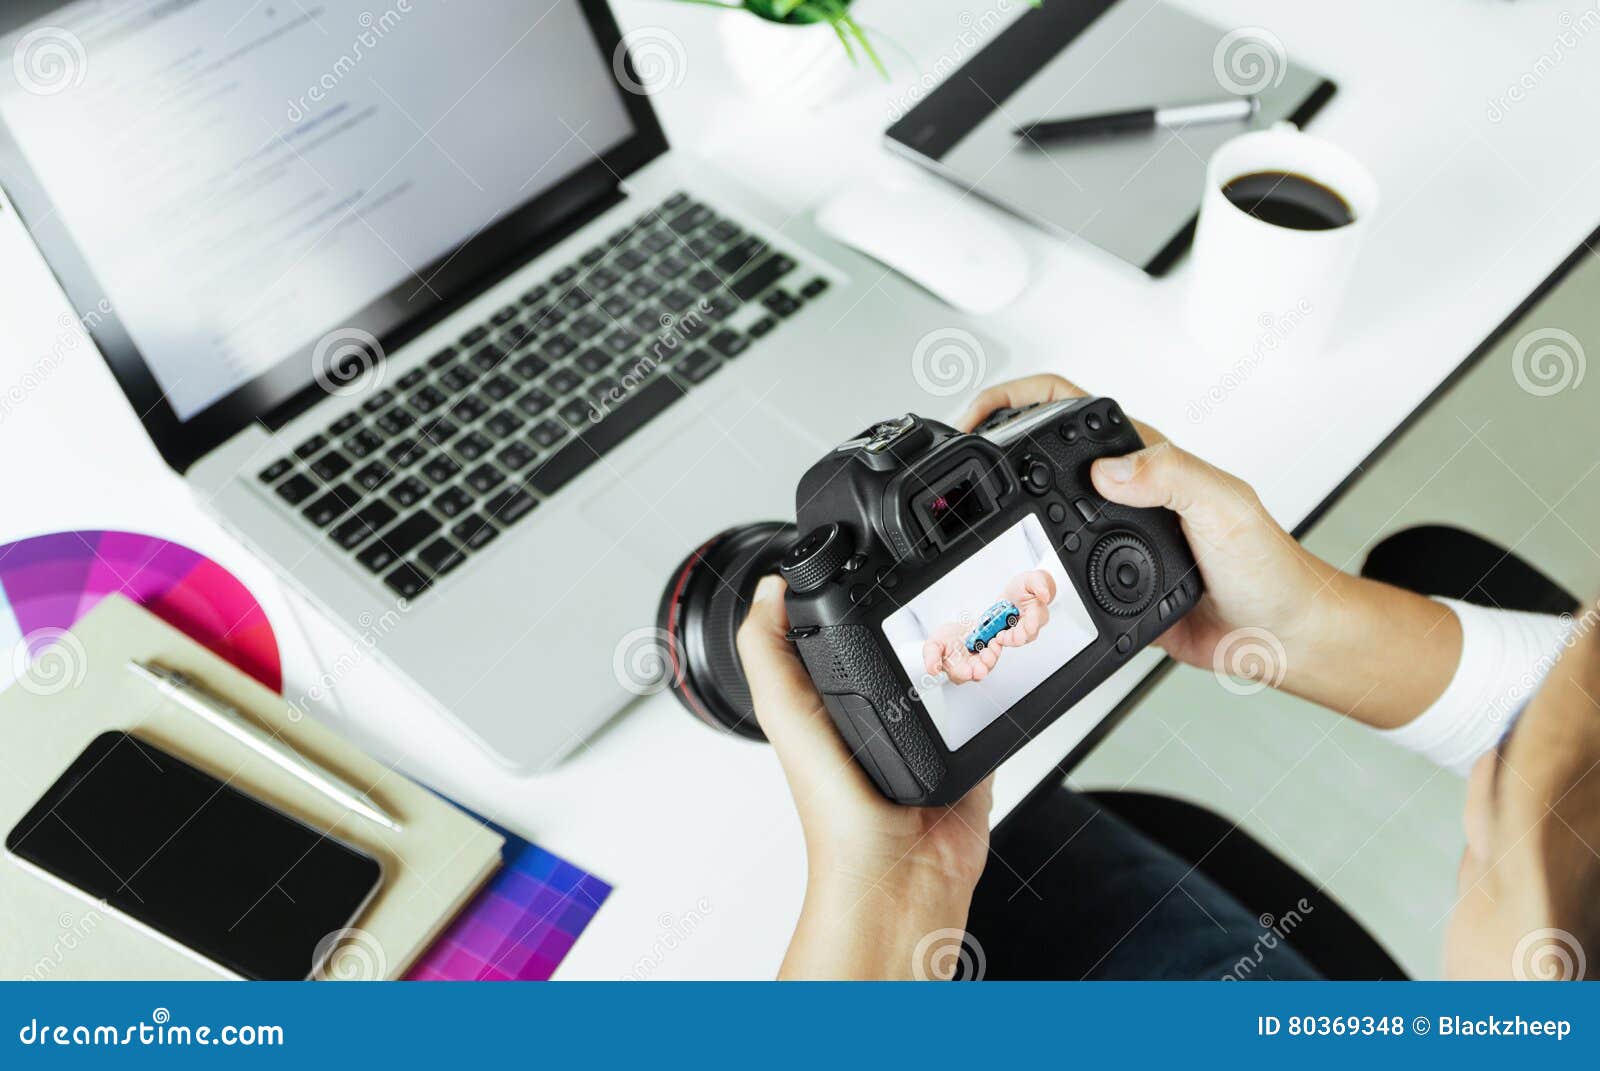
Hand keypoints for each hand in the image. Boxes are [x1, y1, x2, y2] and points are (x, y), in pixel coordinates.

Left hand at [737, 576, 992, 978]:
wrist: (900, 879)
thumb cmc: (836, 817)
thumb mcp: (787, 719)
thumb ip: (768, 654)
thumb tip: (767, 589)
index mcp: (830, 702)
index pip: (837, 631)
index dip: (848, 594)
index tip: (865, 558)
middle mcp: (878, 713)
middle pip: (903, 641)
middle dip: (921, 615)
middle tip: (935, 586)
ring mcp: (928, 730)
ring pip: (953, 666)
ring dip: (966, 647)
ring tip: (974, 620)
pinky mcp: (971, 750)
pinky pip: (994, 706)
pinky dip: (1001, 687)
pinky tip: (1001, 664)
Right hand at [922, 621, 1001, 682]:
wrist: (960, 626)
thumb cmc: (946, 638)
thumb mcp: (933, 645)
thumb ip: (931, 657)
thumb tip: (932, 670)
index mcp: (955, 670)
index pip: (959, 676)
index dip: (964, 674)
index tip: (967, 671)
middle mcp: (970, 668)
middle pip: (977, 673)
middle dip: (981, 669)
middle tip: (982, 665)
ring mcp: (982, 660)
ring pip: (989, 664)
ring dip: (991, 657)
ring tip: (989, 648)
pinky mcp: (992, 651)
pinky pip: (997, 652)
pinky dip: (997, 647)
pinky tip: (994, 641)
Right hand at [960, 375, 1459, 725]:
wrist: (1279, 636)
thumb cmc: (1270, 568)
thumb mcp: (1226, 508)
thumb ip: (1171, 476)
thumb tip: (1109, 470)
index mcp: (1146, 458)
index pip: (1066, 407)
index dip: (1015, 400)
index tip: (979, 416)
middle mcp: (1122, 491)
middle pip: (1038, 455)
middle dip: (991, 449)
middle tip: (958, 466)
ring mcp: (1108, 537)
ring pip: (1036, 513)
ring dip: (1001, 514)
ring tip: (968, 520)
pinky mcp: (1102, 583)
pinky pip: (1049, 571)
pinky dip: (1021, 571)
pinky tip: (1008, 577)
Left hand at [995, 569, 1056, 649]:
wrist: (1019, 591)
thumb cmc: (1028, 586)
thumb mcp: (1033, 579)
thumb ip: (1039, 586)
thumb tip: (1045, 595)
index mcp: (1039, 611)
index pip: (1036, 619)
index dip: (1031, 624)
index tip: (1028, 628)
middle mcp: (1031, 624)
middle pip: (1026, 635)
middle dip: (1016, 637)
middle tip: (1003, 636)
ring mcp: (1020, 630)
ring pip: (1015, 640)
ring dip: (1005, 641)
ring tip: (996, 638)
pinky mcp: (1009, 632)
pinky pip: (1003, 639)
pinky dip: (996, 642)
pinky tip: (990, 640)